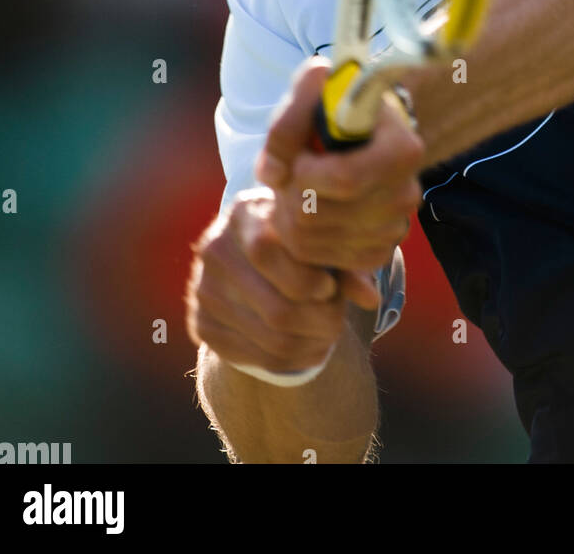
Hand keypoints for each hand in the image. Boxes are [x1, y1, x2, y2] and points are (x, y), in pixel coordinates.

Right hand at [186, 186, 353, 377]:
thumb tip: (371, 298)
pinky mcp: (202, 325)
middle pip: (275, 307)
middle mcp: (214, 248)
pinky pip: (255, 357)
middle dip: (319, 321)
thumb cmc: (296, 243)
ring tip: (330, 334)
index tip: (330, 288)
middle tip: (338, 320)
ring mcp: (203, 290)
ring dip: (311, 344)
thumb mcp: (318, 241)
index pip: (267, 252)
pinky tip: (312, 349)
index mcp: (243, 213)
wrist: (250, 257)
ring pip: (270, 337)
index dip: (307, 279)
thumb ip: (346, 264)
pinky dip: (292, 360)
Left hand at [255, 57, 424, 276]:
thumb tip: (272, 173)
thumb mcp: (315, 90)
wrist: (366, 132)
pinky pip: (319, 262)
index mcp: (402, 150)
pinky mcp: (377, 253)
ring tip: (295, 189)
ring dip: (286, 216)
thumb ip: (288, 121)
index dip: (303, 173)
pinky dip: (299, 241)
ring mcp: (394, 228)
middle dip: (287, 194)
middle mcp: (406, 195)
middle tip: (290, 173)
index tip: (297, 157)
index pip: (343, 180)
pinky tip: (306, 211)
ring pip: (309, 243)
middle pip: (316, 217)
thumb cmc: (339, 107)